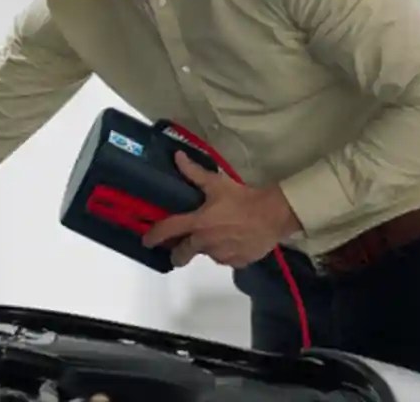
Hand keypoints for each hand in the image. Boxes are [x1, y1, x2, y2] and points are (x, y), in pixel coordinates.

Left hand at [142, 152, 300, 268]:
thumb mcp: (217, 183)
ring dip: (206, 247)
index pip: (168, 231)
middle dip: (177, 253)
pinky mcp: (236, 262)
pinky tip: (233, 240)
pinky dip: (225, 252)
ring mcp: (220, 255)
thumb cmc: (242, 198)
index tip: (146, 241)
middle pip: (182, 254)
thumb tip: (178, 157)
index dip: (153, 237)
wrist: (273, 215)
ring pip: (206, 254)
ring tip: (216, 235)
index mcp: (197, 223)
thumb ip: (195, 173)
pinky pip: (225, 259)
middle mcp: (205, 243)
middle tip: (179, 248)